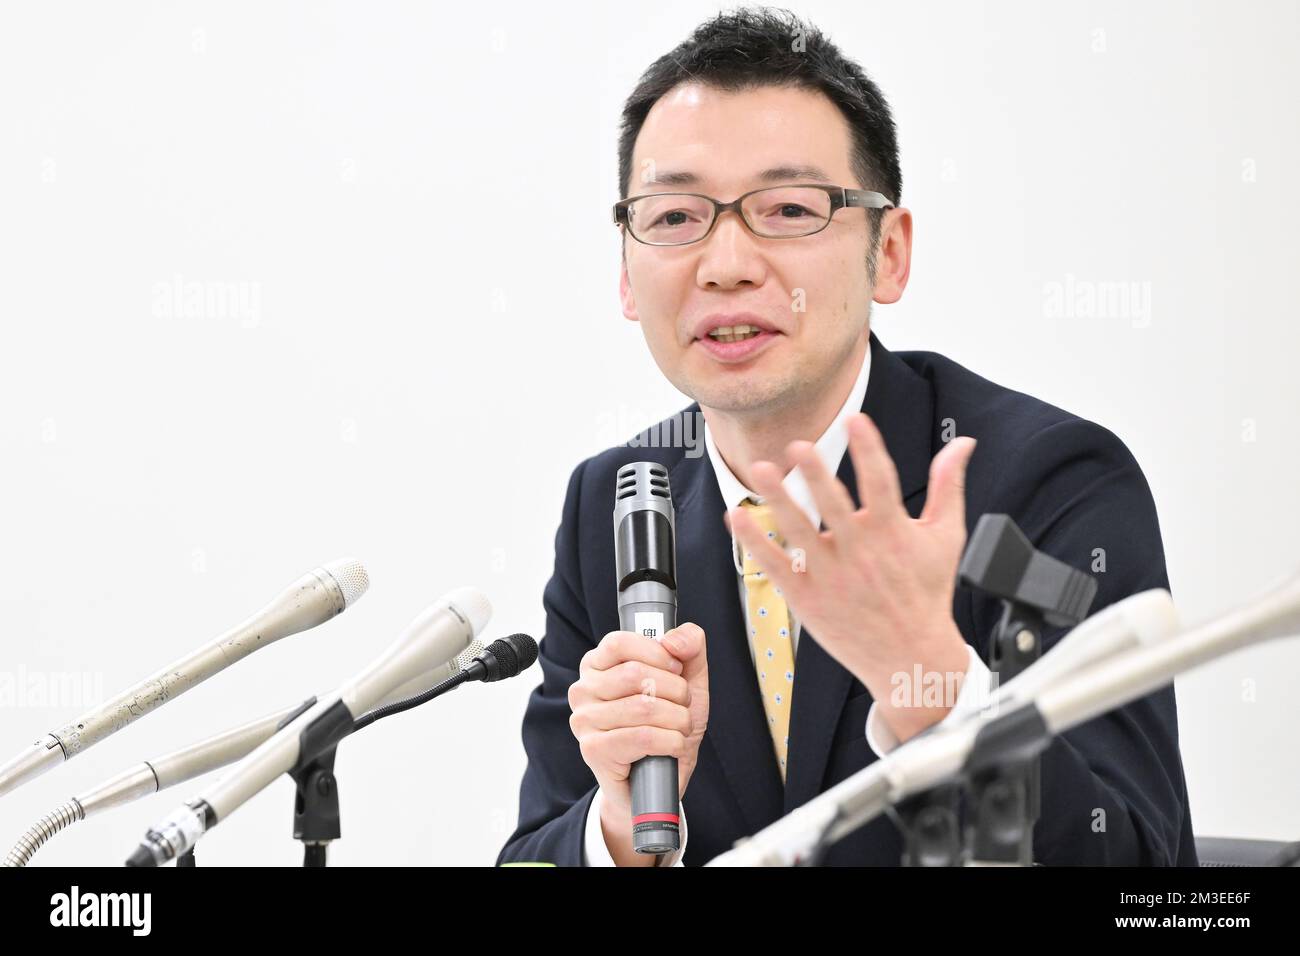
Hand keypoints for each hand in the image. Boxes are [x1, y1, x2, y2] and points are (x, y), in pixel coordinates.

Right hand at [568, 623, 708, 864]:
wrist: (656, 781)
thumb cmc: (666, 725)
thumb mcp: (687, 681)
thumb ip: (689, 648)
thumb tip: (676, 639)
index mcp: (598, 665)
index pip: (619, 643)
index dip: (656, 653)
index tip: (676, 668)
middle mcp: (584, 690)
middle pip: (636, 674)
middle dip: (675, 691)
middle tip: (682, 706)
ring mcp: (585, 720)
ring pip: (644, 707)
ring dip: (678, 719)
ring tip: (679, 728)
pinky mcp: (594, 750)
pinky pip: (643, 737)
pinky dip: (671, 742)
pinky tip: (673, 746)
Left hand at [726, 412, 975, 743]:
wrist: (912, 659)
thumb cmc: (928, 593)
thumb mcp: (945, 538)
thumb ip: (949, 486)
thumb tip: (964, 444)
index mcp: (894, 533)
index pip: (881, 483)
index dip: (869, 450)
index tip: (855, 420)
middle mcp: (860, 553)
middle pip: (834, 507)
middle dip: (817, 476)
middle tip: (798, 446)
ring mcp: (831, 577)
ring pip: (799, 532)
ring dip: (779, 500)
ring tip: (761, 470)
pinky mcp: (807, 598)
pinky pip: (775, 565)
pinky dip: (755, 542)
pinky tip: (738, 516)